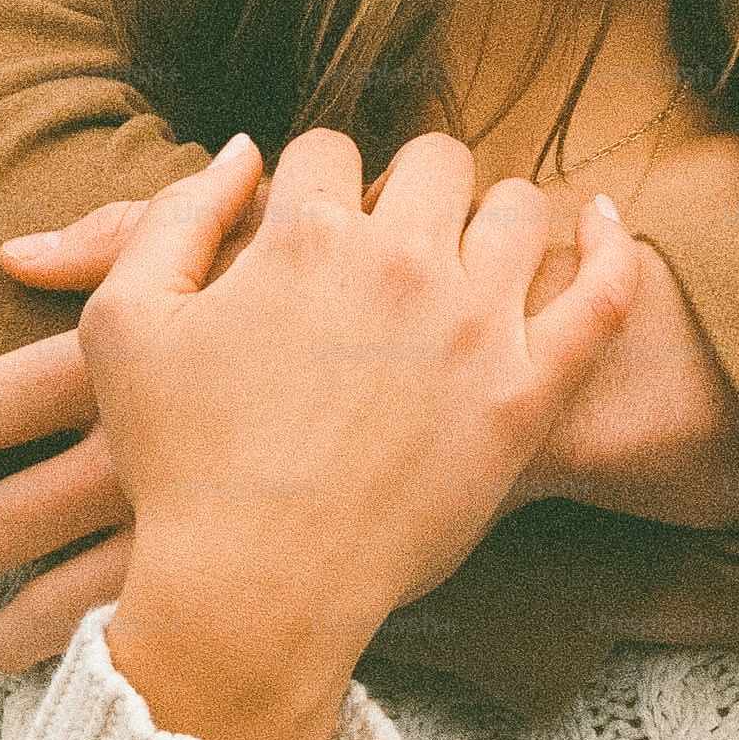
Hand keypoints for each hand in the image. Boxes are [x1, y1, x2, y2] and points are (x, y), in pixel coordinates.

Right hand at [0, 173, 738, 532]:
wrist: (253, 592)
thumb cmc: (179, 466)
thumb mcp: (124, 325)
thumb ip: (174, 217)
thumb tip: (240, 148)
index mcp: (305, 236)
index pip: (328, 148)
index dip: (314, 185)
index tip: (312, 230)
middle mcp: (400, 261)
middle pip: (434, 159)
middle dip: (408, 185)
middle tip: (394, 239)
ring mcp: (475, 324)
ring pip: (520, 206)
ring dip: (493, 216)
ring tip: (473, 253)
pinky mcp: (528, 391)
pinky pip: (605, 294)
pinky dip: (614, 247)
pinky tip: (604, 223)